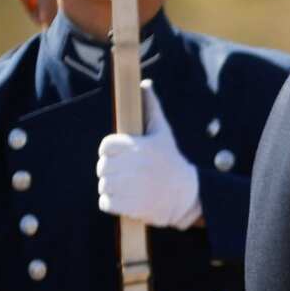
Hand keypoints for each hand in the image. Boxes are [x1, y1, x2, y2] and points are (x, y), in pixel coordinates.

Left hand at [97, 79, 201, 228]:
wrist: (186, 196)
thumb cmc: (171, 161)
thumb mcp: (163, 132)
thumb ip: (151, 107)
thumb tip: (145, 84)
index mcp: (138, 146)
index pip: (106, 146)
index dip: (112, 152)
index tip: (125, 157)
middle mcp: (134, 165)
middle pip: (102, 166)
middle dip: (113, 171)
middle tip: (129, 174)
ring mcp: (130, 186)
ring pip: (103, 184)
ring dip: (112, 188)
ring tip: (129, 187)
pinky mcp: (128, 206)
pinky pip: (105, 202)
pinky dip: (112, 203)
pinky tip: (128, 200)